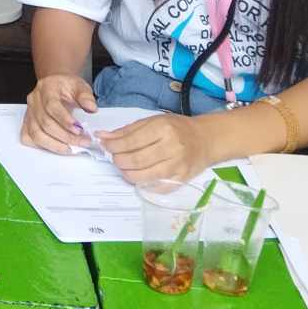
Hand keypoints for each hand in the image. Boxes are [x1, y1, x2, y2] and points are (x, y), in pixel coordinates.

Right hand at [22, 73, 97, 153]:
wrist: (54, 86)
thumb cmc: (66, 87)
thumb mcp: (80, 86)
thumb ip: (86, 97)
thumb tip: (91, 108)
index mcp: (46, 88)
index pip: (52, 106)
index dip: (65, 120)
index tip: (79, 130)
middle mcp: (34, 101)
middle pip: (45, 123)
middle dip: (66, 136)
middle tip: (83, 141)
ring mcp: (29, 113)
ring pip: (37, 134)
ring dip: (56, 145)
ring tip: (72, 148)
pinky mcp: (26, 123)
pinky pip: (30, 138)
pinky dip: (44, 146)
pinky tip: (59, 147)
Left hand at [96, 111, 211, 186]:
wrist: (205, 140)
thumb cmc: (177, 128)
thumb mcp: (153, 121)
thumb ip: (127, 131)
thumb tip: (102, 137)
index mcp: (163, 128)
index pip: (130, 141)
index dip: (113, 146)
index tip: (105, 146)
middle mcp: (171, 147)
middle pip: (135, 160)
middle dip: (118, 161)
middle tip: (115, 158)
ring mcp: (177, 166)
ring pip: (143, 176)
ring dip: (127, 173)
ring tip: (124, 167)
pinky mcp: (180, 180)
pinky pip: (155, 187)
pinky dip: (143, 184)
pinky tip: (139, 175)